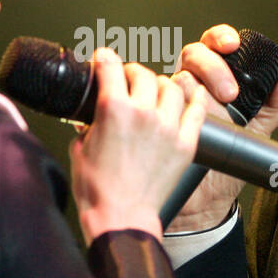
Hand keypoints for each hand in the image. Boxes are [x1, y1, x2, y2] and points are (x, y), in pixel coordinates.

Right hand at [70, 48, 208, 244]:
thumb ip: (87, 127)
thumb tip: (89, 120)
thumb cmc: (99, 190)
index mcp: (113, 109)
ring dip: (160, 86)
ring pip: (172, 87)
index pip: (111, 66)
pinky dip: (194, 98)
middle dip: (132, 73)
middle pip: (143, 74)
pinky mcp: (185, 144)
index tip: (104, 59)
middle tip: (129, 80)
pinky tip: (191, 96)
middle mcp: (144, 113)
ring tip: (155, 93)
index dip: (105, 59)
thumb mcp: (80, 149)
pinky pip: (196, 110)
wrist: (121, 218)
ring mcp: (168, 127)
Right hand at [167, 24, 277, 232]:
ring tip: (213, 111)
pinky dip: (174, 104)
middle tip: (229, 92)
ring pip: (177, 75)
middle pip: (194, 54)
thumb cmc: (231, 162)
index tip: (232, 45)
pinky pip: (161, 101)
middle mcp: (194, 84)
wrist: (208, 199)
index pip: (215, 45)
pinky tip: (190, 118)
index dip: (221, 38)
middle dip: (212, 66)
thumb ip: (276, 102)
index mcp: (217, 79)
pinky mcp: (161, 119)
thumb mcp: (260, 130)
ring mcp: (174, 101)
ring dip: (195, 87)